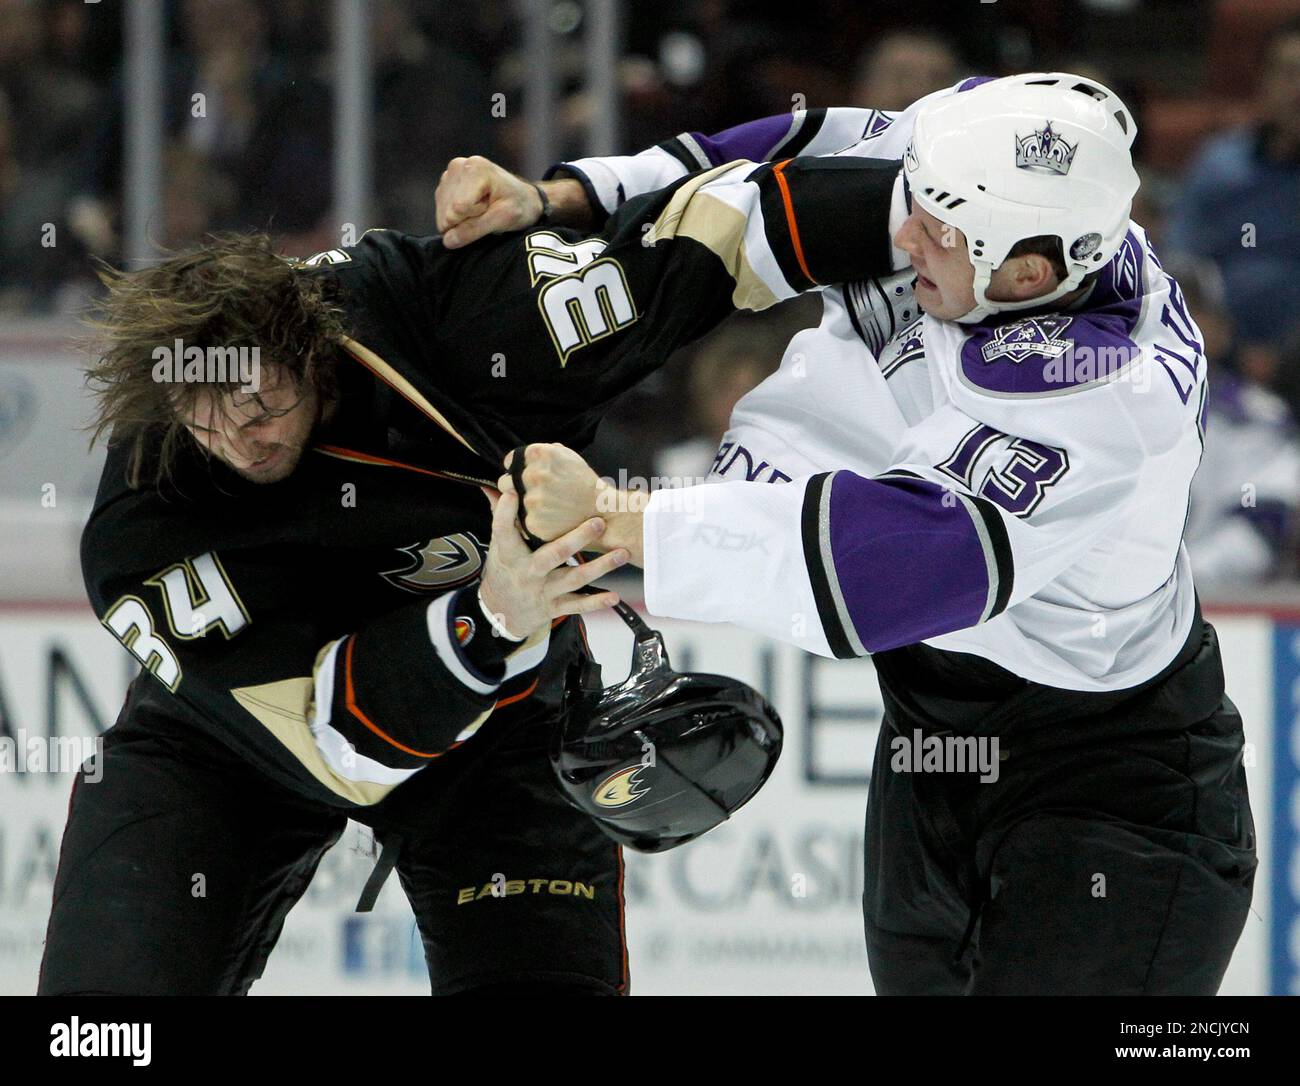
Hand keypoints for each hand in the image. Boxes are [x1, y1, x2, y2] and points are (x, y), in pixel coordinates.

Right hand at [436, 156, 543, 248]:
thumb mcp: (503, 219)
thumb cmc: (519, 206)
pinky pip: (442, 213)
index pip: (458, 209)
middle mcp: (458, 166)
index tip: (491, 209)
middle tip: (488, 211)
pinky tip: (473, 208)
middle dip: (467, 220)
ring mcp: (450, 175)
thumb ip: (474, 230)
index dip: (474, 218)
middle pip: (449, 212)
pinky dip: (457, 217)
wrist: (524, 198)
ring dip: (462, 219)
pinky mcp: (445, 185)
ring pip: (443, 214)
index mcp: (475, 168)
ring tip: (483, 208)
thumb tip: (447, 241)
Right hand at [478, 486, 627, 636]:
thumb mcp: (499, 545)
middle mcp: (527, 572)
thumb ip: (501, 516)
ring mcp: (542, 591)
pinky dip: (596, 602)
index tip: (514, 492)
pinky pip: (577, 605)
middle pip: (553, 554)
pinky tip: (615, 596)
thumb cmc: (505, 568)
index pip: (503, 530)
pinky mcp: (554, 607)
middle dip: (577, 539)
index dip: (506, 512)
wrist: (500, 611)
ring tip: (622, 553)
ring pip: (573, 578)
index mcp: (509, 554)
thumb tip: (495, 486)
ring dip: (600, 567)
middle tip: (599, 522)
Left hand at [501, 444, 647, 566]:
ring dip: (521, 506)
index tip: (528, 479)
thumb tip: (519, 459)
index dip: (518, 471)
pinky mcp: (532, 523)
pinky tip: (547, 520)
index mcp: (538, 454)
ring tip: (544, 509)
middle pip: (505, 483)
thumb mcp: (566, 456)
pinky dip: (531, 522)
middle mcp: (532, 475)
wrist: (603, 512)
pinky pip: (520, 522)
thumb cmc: (584, 483)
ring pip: (511, 505)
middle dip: (515, 488)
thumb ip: (541, 454)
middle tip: (535, 496)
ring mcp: (531, 500)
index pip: (510, 462)